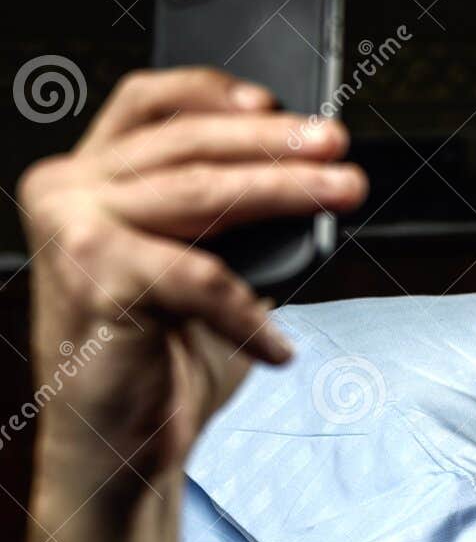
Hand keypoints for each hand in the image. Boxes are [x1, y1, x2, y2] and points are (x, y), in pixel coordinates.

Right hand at [18, 67, 366, 485]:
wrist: (118, 447)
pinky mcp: (97, 279)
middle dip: (276, 145)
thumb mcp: (197, 273)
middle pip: (189, 145)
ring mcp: (75, 231)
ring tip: (341, 194)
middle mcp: (68, 193)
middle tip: (339, 152)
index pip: (148, 106)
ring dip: (285, 191)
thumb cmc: (158, 362)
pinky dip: (249, 312)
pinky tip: (277, 345)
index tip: (280, 105)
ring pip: (203, 192)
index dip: (214, 94)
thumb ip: (227, 224)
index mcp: (86, 180)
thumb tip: (309, 186)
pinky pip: (201, 279)